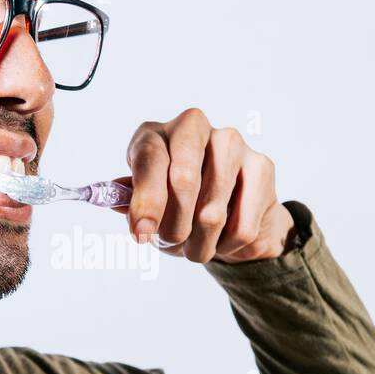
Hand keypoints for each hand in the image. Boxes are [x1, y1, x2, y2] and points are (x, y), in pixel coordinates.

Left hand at [112, 108, 296, 262]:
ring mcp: (231, 142)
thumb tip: (113, 200)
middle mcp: (193, 127)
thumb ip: (131, 203)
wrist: (230, 210)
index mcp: (155, 134)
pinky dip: (226, 247)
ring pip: (212, 213)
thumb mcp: (148, 203)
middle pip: (184, 180)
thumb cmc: (177, 204)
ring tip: (195, 245)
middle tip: (171, 243)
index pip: (150, 158)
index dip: (146, 200)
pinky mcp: (261, 165)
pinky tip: (222, 238)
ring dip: (199, 245)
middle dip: (173, 227)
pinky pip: (241, 227)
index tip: (142, 233)